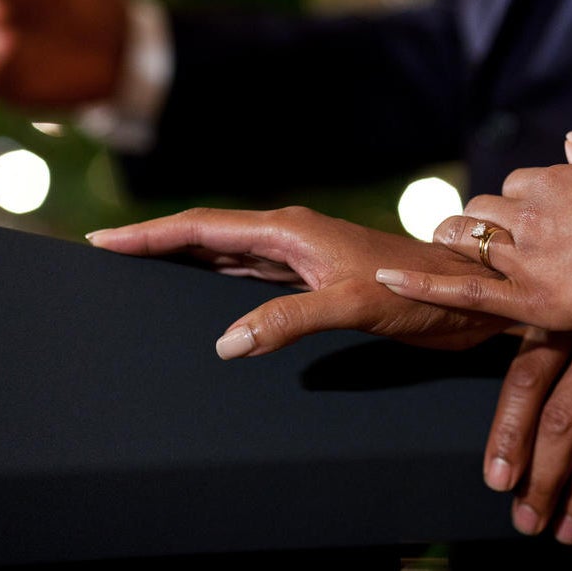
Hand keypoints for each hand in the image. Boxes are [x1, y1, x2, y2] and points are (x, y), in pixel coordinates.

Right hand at [87, 206, 516, 357]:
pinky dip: (218, 283)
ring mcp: (301, 257)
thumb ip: (289, 320)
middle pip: (207, 236)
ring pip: (228, 256)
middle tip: (108, 253)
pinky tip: (204, 295)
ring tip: (141, 269)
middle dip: (156, 243)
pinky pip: (252, 277)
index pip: (204, 228)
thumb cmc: (417, 291)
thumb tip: (226, 344)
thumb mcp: (353, 304)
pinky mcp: (314, 279)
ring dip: (184, 260)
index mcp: (290, 230)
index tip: (105, 240)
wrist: (466, 293)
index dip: (151, 234)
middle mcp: (290, 237)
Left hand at [376, 133, 571, 329]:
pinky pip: (462, 290)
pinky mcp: (529, 297)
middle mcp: (529, 215)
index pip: (514, 188)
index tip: (523, 217)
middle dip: (474, 224)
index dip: (515, 204)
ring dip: (457, 246)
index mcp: (552, 184)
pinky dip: (420, 285)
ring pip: (470, 244)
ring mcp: (526, 256)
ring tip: (442, 250)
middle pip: (482, 214)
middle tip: (464, 236)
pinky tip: (386, 282)